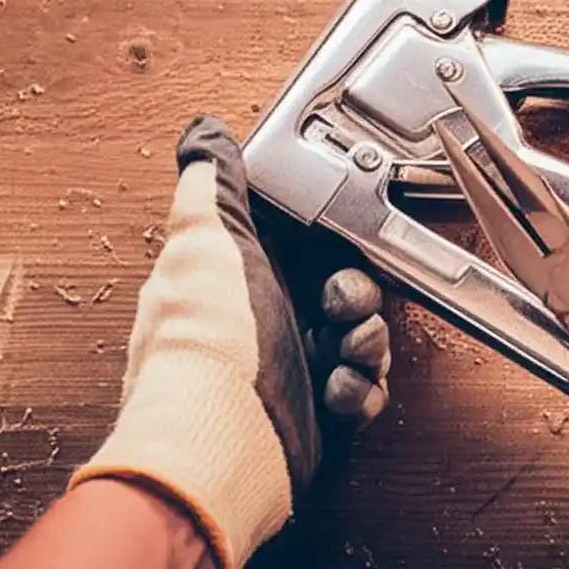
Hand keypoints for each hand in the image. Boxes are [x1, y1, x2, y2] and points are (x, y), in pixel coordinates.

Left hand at [68, 117, 389, 567]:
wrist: (220, 434)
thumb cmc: (206, 338)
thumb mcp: (206, 237)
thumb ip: (214, 182)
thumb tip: (203, 134)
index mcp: (245, 278)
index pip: (311, 250)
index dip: (337, 246)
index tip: (341, 252)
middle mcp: (267, 324)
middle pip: (346, 296)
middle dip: (358, 299)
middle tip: (343, 308)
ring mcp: (291, 371)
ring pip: (361, 344)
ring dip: (365, 346)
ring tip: (344, 356)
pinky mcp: (314, 415)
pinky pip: (362, 394)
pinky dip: (358, 392)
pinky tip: (338, 391)